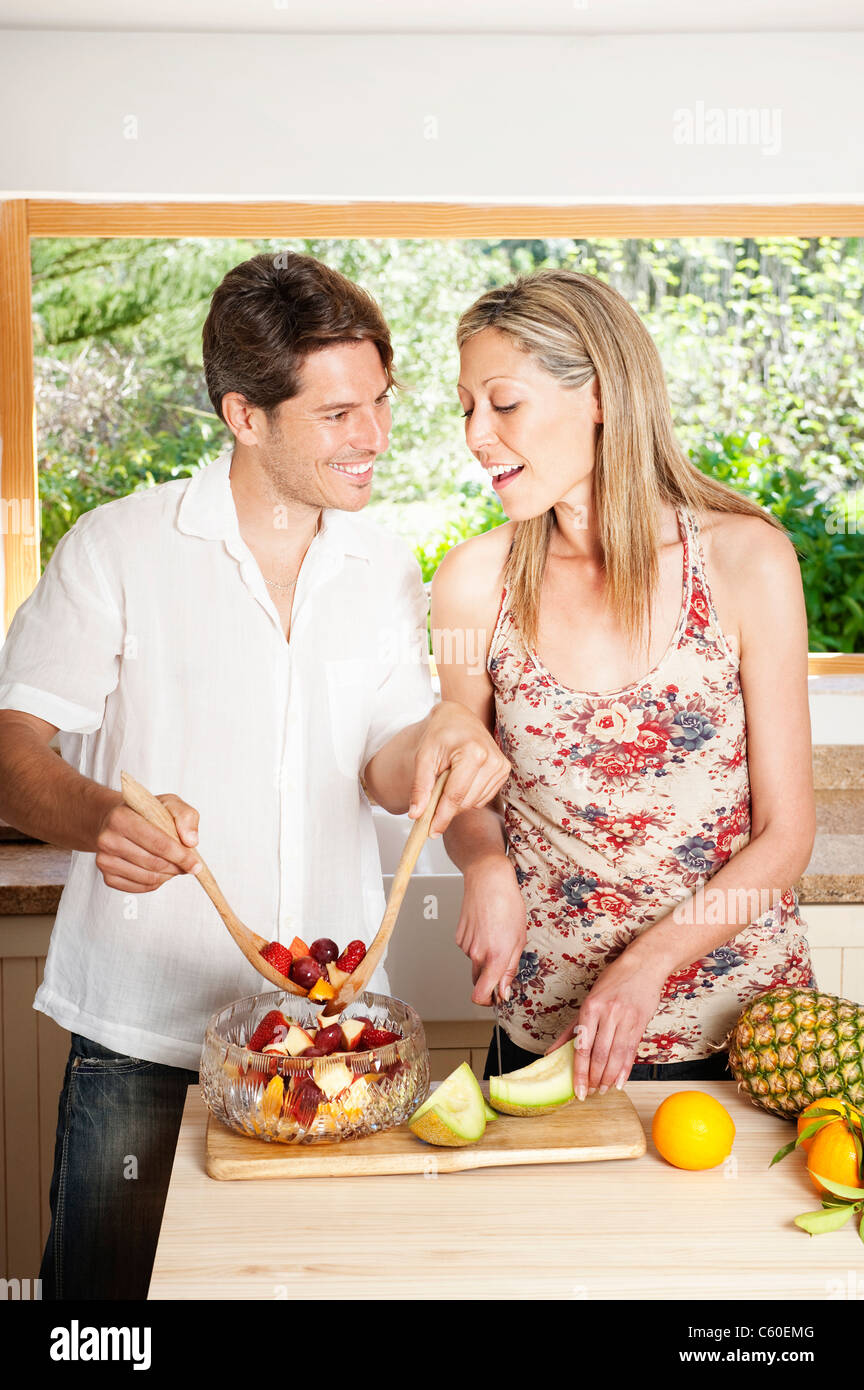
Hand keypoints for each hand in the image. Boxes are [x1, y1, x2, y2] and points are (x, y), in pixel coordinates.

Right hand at [95, 794, 201, 893]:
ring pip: (148, 878)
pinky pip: (140, 888)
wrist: (117, 820)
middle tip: (188, 865)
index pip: (157, 842)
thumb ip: (186, 817)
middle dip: (177, 867)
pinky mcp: (107, 876)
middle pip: (153, 863)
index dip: (181, 856)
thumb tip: (191, 841)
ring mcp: (104, 860)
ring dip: (168, 875)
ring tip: (174, 865)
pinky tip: (159, 870)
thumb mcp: (169, 803)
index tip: (196, 865)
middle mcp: (107, 839)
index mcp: (121, 817)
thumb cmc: (145, 812)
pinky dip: (156, 882)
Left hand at [408, 701, 510, 836]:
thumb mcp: (423, 757)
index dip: (442, 816)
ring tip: (447, 780)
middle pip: (465, 802)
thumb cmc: (440, 734)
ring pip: (474, 803)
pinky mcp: (504, 771)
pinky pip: (482, 797)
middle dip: (446, 807)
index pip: (455, 796)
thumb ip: (420, 786)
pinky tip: (461, 780)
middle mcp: (492, 759)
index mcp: (473, 753)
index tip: (430, 831)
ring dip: (457, 801)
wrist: (458, 717)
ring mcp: (501, 766)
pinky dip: (468, 796)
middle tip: (431, 798)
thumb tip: (417, 814)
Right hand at [455, 856, 526, 1005]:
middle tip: (502, 960)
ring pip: (474, 963)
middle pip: (478, 980)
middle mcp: (476, 954)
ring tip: (496, 934)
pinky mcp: (458, 936)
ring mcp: (465, 945)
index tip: (497, 998)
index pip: (481, 995)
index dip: (488, 1002)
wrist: (487, 879)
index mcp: (495, 957)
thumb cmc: (507, 903)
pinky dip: (477, 944)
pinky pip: (468, 949)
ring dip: (485, 956)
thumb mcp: (519, 938)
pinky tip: (486, 927)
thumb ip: (511, 969)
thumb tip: (505, 991)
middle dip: (490, 977)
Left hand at [545, 949, 666, 1098]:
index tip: (577, 1090)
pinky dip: (625, 1070)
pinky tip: (619, 1082)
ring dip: (608, 1077)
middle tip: (589, 1092)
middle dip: (593, 1079)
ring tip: (602, 1089)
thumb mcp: (589, 1000)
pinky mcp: (640, 1024)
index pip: (582, 1048)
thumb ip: (572, 1029)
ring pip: (615, 1056)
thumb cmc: (614, 981)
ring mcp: (626, 1019)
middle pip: (599, 1055)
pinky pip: (631, 1052)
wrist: (644, 966)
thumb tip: (552, 1052)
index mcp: (591, 1007)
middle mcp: (608, 1014)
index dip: (579, 1073)